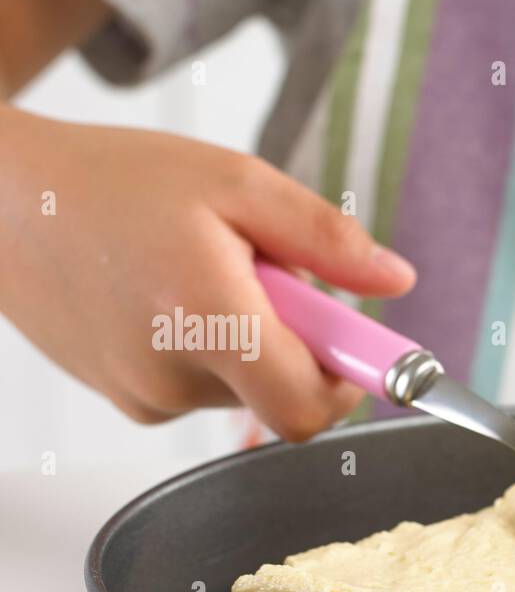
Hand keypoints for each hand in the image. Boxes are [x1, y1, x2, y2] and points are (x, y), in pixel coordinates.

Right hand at [0, 104, 415, 440]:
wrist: (3, 201)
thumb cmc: (116, 182)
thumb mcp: (236, 183)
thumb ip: (325, 238)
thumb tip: (397, 283)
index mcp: (208, 321)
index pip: (308, 409)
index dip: (349, 383)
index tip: (353, 341)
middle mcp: (171, 376)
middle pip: (280, 394)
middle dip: (294, 340)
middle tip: (261, 271)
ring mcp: (142, 397)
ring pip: (240, 388)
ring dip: (247, 339)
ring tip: (201, 271)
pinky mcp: (126, 400)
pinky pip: (199, 386)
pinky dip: (207, 347)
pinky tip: (168, 295)